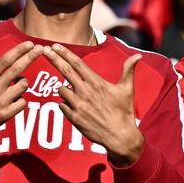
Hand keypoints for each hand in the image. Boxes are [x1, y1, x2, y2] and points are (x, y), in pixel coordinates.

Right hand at [0, 40, 46, 163]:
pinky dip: (21, 99)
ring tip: (16, 82)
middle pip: (18, 69)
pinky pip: (22, 103)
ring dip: (23, 81)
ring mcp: (1, 102)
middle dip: (31, 56)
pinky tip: (15, 98)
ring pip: (23, 86)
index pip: (6, 60)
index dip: (20, 50)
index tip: (30, 43)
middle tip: (40, 49)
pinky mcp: (5, 115)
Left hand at [45, 43, 143, 166]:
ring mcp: (78, 105)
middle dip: (53, 59)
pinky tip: (77, 109)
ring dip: (65, 90)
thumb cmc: (124, 112)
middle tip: (44, 50)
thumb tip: (139, 56)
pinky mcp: (73, 117)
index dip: (65, 53)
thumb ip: (128, 70)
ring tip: (78, 97)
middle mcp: (85, 91)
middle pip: (65, 70)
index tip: (55, 46)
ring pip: (62, 90)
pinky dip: (66, 105)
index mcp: (96, 83)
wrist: (119, 137)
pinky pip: (62, 106)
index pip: (77, 63)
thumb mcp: (127, 89)